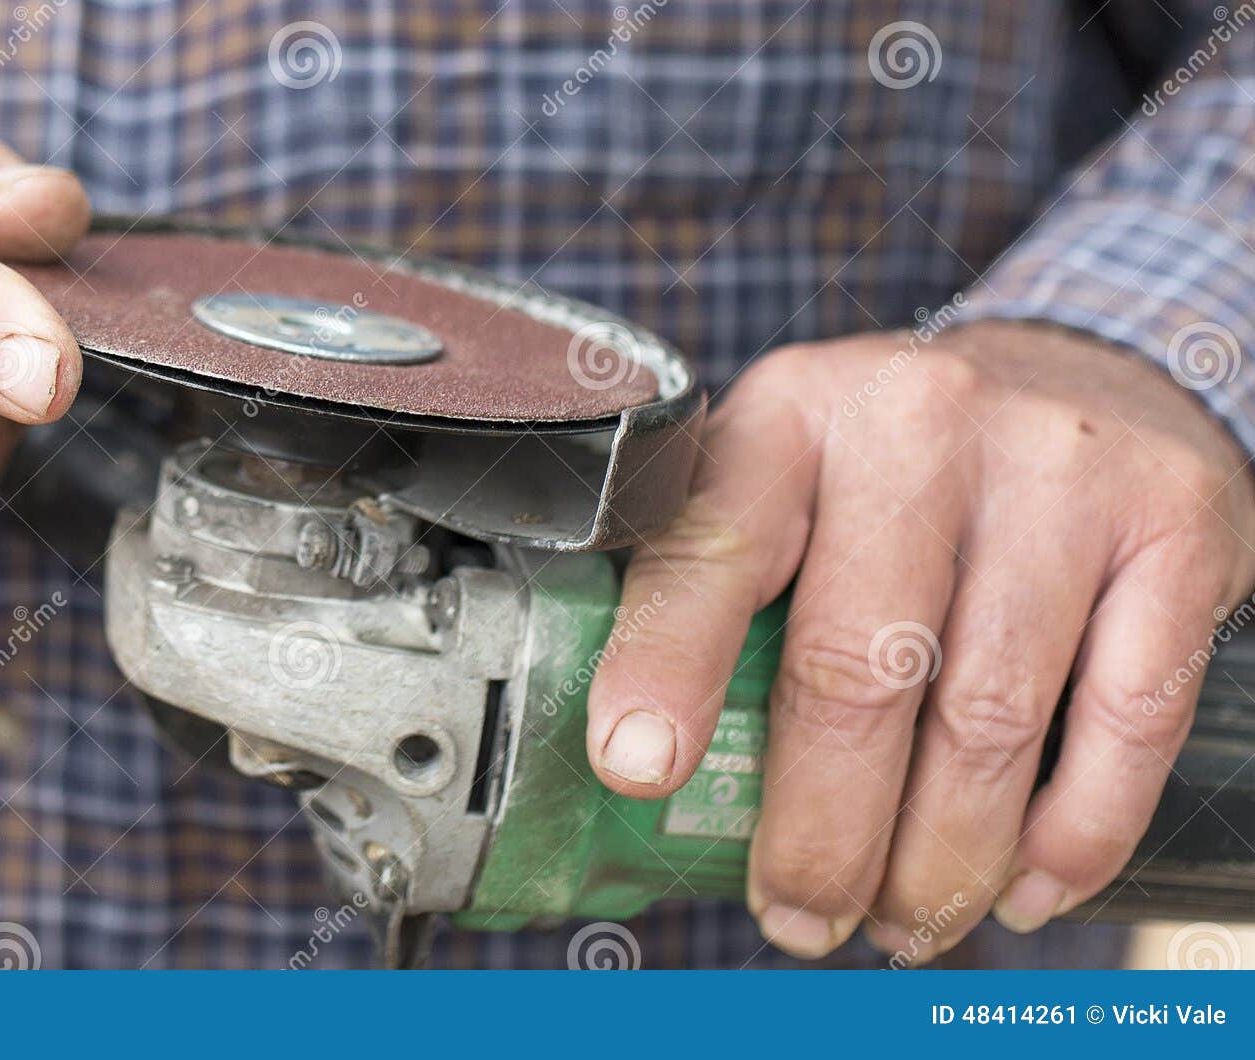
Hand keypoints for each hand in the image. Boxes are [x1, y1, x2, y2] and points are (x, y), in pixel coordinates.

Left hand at [588, 321, 1254, 959]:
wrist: (1086, 376)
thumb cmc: (898, 466)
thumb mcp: (785, 477)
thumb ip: (719, 589)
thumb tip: (646, 772)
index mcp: (791, 414)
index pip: (714, 548)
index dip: (669, 665)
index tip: (638, 767)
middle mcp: (921, 422)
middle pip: (857, 666)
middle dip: (820, 829)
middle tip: (799, 914)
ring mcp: (1058, 470)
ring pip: (987, 716)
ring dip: (939, 857)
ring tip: (905, 923)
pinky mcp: (1173, 527)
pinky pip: (1125, 719)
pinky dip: (1072, 831)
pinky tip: (1025, 884)